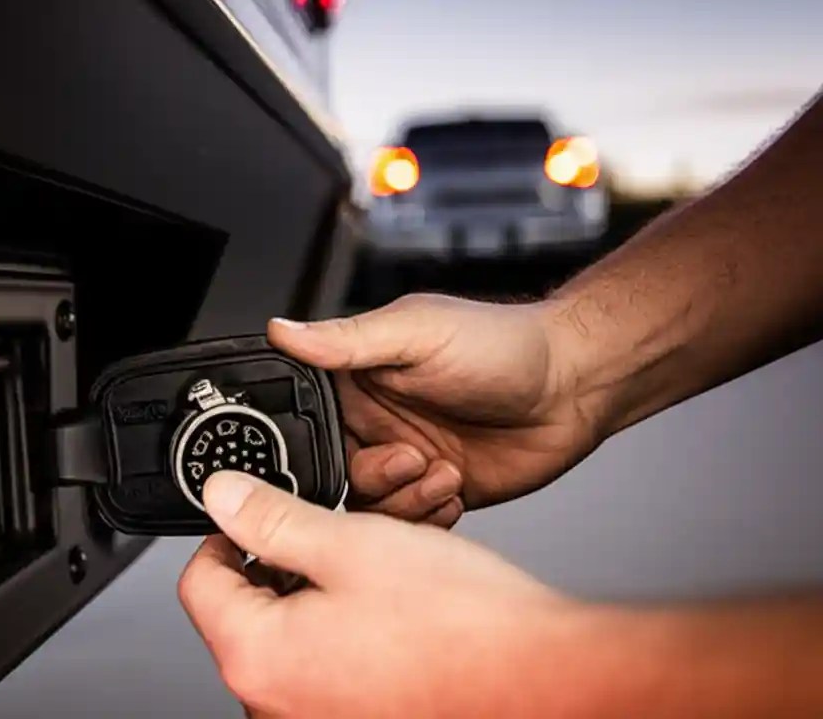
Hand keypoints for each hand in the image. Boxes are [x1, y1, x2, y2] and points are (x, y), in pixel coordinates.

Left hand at [178, 471, 582, 717]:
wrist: (546, 683)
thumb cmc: (463, 627)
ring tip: (376, 562)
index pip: (200, 582)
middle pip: (248, 613)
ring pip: (296, 636)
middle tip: (328, 530)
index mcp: (257, 657)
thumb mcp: (349, 543)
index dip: (225, 532)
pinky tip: (393, 604)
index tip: (254, 511)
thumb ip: (270, 518)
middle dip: (284, 562)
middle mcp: (276, 704)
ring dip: (324, 592)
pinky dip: (350, 629)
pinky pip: (331, 667)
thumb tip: (221, 498)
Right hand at [268, 294, 600, 526]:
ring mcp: (403, 461)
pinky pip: (408, 525)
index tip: (330, 448)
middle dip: (367, 476)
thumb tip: (282, 330)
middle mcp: (373, 423)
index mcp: (356, 381)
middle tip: (405, 457)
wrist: (574, 385)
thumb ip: (346, 340)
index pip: (304, 420)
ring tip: (440, 470)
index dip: (310, 441)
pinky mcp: (434, 493)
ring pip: (367, 507)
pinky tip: (454, 489)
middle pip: (330, 474)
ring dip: (401, 498)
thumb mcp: (416, 333)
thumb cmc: (503, 344)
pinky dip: (426, 517)